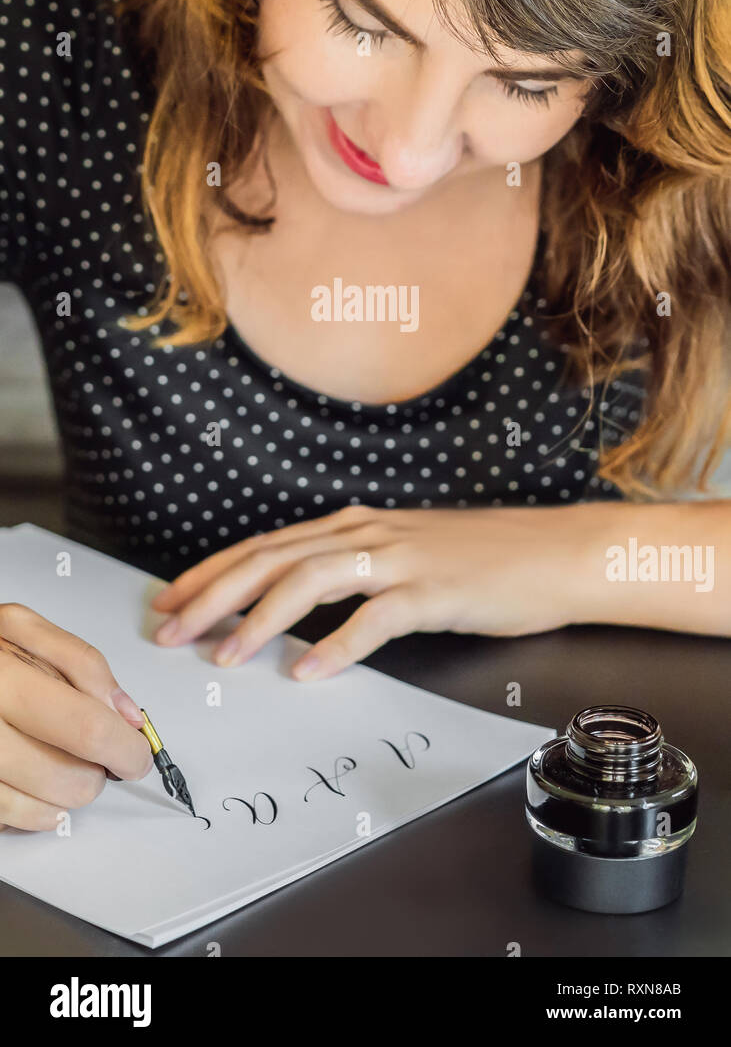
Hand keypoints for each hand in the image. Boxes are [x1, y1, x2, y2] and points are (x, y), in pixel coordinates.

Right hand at [0, 604, 152, 831]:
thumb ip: (79, 663)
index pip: (87, 727)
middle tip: (105, 757)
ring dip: (72, 792)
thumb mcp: (20, 629)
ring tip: (71, 766)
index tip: (138, 751)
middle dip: (101, 771)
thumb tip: (125, 712)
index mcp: (3, 677)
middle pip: (68, 773)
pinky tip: (45, 795)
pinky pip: (9, 817)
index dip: (125, 747)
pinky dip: (38, 814)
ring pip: (45, 802)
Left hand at [152, 504, 582, 680]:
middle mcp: (366, 533)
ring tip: (225, 656)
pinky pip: (374, 619)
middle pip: (271, 560)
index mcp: (353, 525)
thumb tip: (298, 598)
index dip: (211, 574)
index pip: (265, 546)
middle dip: (212, 596)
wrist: (553, 552)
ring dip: (259, 620)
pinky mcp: (432, 591)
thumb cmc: (480, 558)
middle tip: (170, 632)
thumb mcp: (403, 552)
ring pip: (310, 580)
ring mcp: (399, 559)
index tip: (170, 602)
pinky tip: (308, 672)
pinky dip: (336, 646)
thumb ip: (352, 568)